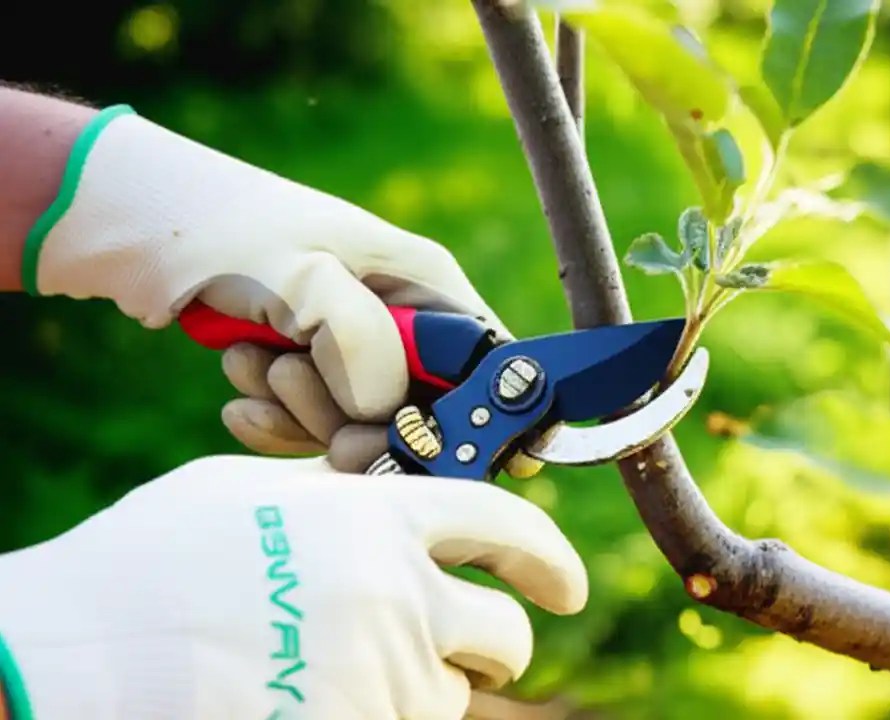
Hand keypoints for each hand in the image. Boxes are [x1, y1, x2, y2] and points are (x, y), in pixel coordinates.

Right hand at [0, 455, 587, 719]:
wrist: (72, 655)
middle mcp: (396, 594)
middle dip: (498, 645)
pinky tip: (318, 699)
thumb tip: (378, 493)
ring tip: (346, 673)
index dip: (548, 557)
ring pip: (448, 700)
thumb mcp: (245, 493)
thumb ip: (332, 495)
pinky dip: (377, 719)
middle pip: (504, 633)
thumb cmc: (147, 562)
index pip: (504, 526)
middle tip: (477, 651)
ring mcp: (375, 675)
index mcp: (377, 519)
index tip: (565, 586)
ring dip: (421, 691)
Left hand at [27, 105, 537, 472]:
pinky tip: (240, 388)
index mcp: (425, 281)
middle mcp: (404, 317)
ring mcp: (358, 348)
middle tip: (291, 378)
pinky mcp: (316, 374)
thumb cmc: (224, 230)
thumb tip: (387, 412)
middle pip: (424, 412)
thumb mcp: (300, 274)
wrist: (139, 226)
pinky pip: (317, 429)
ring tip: (252, 357)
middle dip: (357, 419)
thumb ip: (361, 339)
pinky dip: (276, 422)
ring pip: (364, 428)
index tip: (418, 446)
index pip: (490, 366)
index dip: (474, 419)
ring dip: (300, 413)